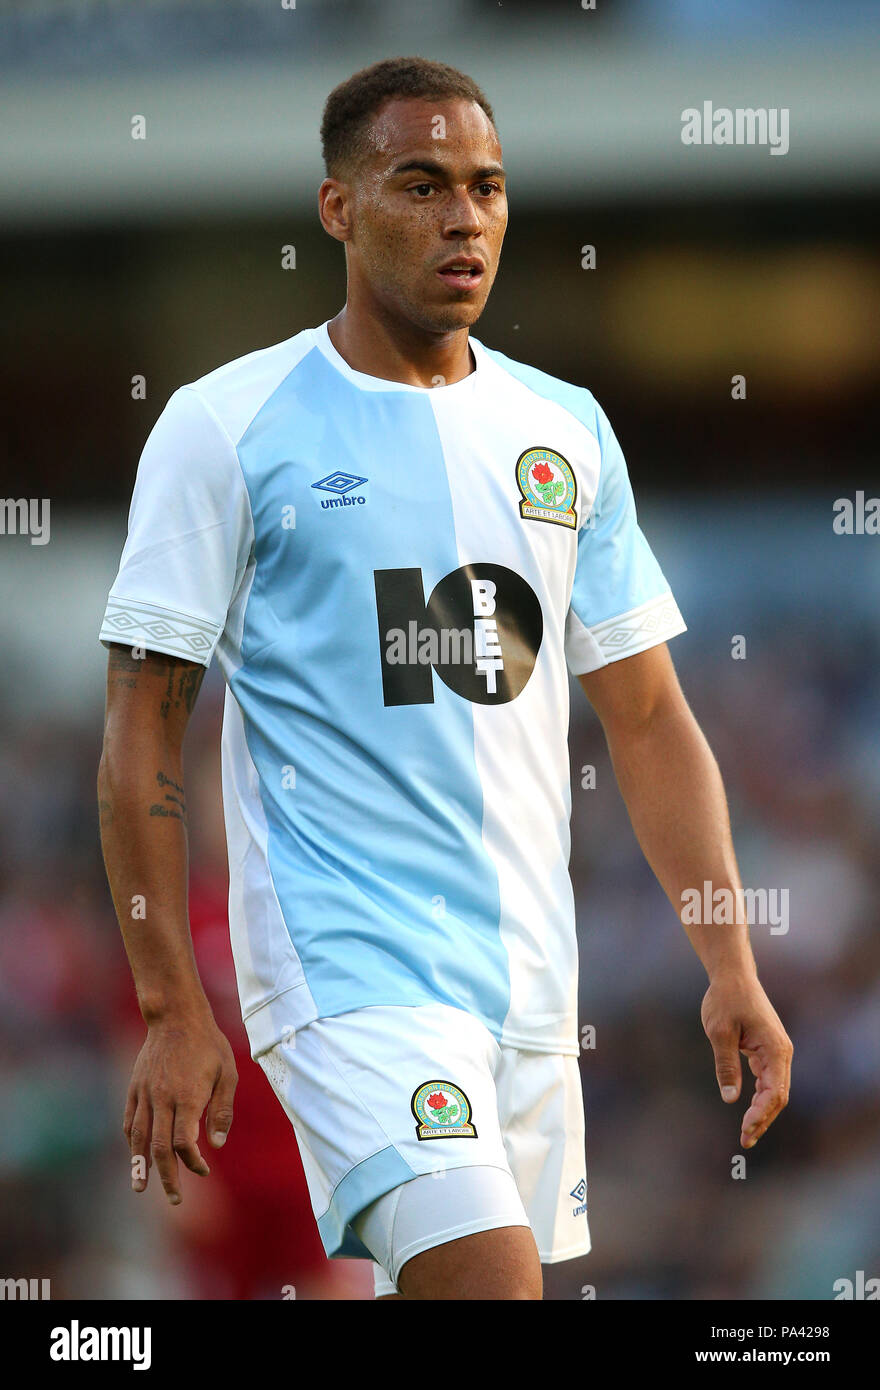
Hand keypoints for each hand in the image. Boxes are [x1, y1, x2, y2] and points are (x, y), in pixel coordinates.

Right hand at [123, 1007, 237, 1203]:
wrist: (176, 1016)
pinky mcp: (134, 1088)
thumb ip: (222, 1110)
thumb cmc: (208, 1044)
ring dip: (140, 1166)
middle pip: (158, 1148)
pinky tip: (135, 1155)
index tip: (203, 1169)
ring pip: (137, 1138)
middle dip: (166, 1177)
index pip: (183, 1143)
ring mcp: (145, 1094)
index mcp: (187, 1097)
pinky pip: (129, 1120)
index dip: (193, 1162)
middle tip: (174, 1199)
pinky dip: (131, 1141)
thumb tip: (217, 1144)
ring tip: (140, 1188)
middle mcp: (162, 1099)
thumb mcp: (228, 1073)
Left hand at [701, 972, 791, 1148]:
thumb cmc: (726, 999)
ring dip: (762, 1112)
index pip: (774, 1092)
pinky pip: (768, 1080)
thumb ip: (726, 1065)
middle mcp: (782, 1053)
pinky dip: (760, 1097)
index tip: (745, 1129)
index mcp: (775, 1049)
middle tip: (745, 1140)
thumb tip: (730, 1099)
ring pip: (774, 1090)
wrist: (733, 976)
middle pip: (778, 1096)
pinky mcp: (767, 1050)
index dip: (761, 1114)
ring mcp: (775, 1052)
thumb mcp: (720, 1032)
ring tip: (747, 1133)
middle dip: (763, 1120)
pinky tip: (748, 1111)